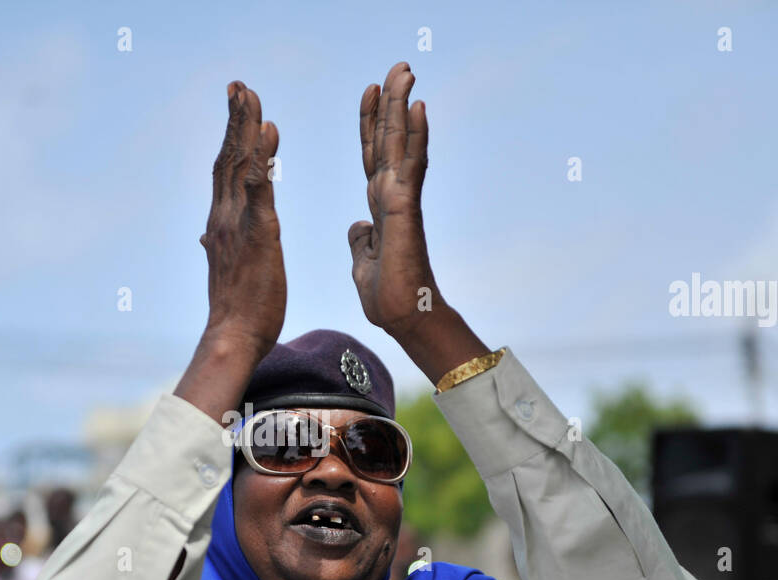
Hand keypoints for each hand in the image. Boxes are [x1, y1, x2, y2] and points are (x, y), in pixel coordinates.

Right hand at [198, 81, 285, 361]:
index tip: (236, 108)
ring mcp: (238, 223)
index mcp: (221, 224)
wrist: (233, 337)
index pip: (224, 172)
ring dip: (245, 125)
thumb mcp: (226, 270)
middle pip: (228, 157)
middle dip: (234, 119)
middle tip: (239, 85)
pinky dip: (263, 156)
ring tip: (250, 94)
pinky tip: (269, 129)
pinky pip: (259, 187)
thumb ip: (218, 246)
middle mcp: (223, 217)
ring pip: (239, 164)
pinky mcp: (259, 233)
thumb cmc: (238, 310)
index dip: (230, 138)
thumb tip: (204, 238)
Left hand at [349, 62, 440, 336]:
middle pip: (388, 138)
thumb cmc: (387, 294)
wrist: (401, 316)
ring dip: (402, 106)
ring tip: (406, 72)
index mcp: (379, 203)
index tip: (370, 90)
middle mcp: (391, 194)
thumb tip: (359, 226)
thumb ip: (363, 239)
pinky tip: (418, 107)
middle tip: (399, 65)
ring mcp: (401, 198)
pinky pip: (411, 165)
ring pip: (401, 143)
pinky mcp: (405, 209)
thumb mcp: (363, 260)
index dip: (370, 122)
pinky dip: (416, 136)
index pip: (372, 153)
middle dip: (390, 101)